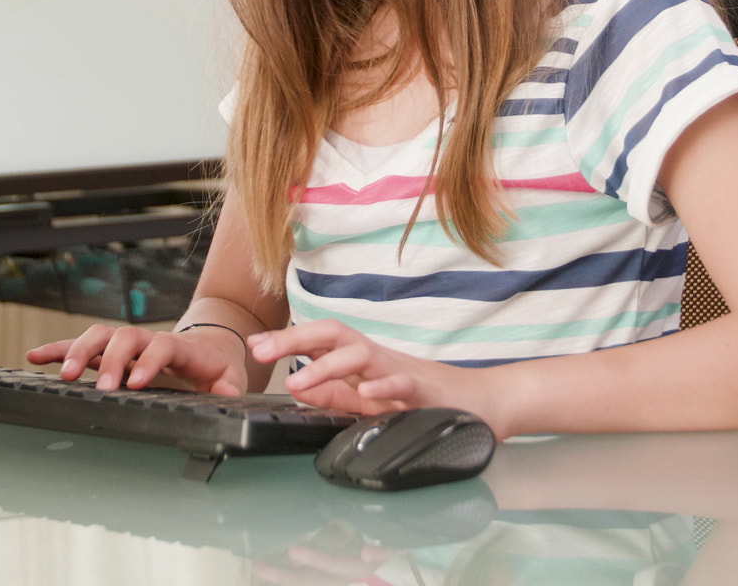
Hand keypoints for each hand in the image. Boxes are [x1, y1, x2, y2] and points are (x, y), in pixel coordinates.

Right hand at [26, 324, 247, 394]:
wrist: (209, 344)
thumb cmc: (217, 364)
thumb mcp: (231, 375)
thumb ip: (230, 385)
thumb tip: (228, 394)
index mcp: (178, 347)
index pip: (161, 346)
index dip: (149, 362)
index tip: (136, 383)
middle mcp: (148, 339)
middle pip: (125, 337)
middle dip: (111, 360)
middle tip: (102, 387)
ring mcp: (128, 344)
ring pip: (99, 337)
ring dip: (79, 351)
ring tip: (64, 375)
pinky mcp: (111, 352)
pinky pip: (81, 346)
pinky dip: (58, 349)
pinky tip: (35, 357)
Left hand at [250, 320, 495, 429]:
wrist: (483, 402)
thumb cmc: (424, 398)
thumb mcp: (370, 398)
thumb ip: (336, 394)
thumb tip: (297, 386)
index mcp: (363, 360)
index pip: (321, 340)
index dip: (287, 339)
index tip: (254, 345)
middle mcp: (378, 357)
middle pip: (334, 335)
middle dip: (295, 339)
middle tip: (262, 351)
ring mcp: (401, 369)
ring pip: (361, 356)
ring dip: (327, 366)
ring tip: (298, 380)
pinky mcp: (427, 389)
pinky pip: (403, 383)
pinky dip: (384, 386)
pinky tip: (366, 393)